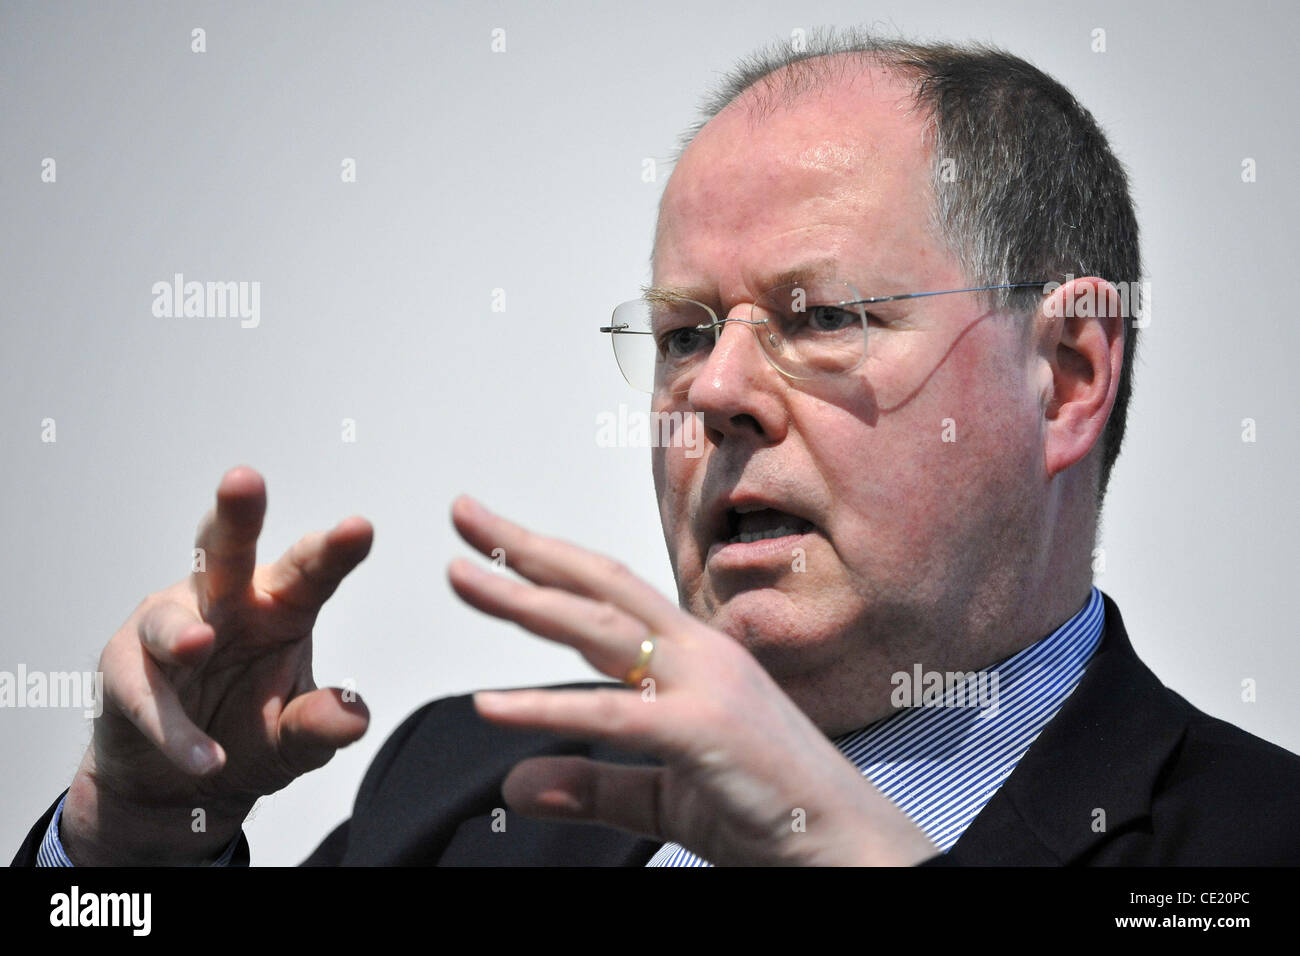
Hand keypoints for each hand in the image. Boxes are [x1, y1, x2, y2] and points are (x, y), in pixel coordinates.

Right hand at [61, 466, 372, 864]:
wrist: (178, 783)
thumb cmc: (247, 734)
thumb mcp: (294, 739)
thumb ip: (319, 725)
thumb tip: (354, 719)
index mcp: (281, 604)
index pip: (310, 570)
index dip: (334, 550)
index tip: (359, 528)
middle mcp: (226, 602)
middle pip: (228, 552)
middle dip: (236, 516)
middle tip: (243, 480)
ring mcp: (170, 628)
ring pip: (172, 619)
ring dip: (181, 631)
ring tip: (196, 644)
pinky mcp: (125, 671)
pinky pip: (148, 696)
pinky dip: (174, 730)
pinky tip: (206, 758)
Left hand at [447, 496, 937, 865]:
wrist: (851, 847)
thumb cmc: (773, 813)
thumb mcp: (665, 798)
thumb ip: (593, 784)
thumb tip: (516, 782)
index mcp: (695, 657)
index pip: (610, 594)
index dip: (550, 563)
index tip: (493, 540)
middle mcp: (700, 654)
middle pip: (598, 587)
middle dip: (526, 548)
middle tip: (464, 515)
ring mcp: (706, 687)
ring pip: (599, 631)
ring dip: (525, 601)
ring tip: (463, 577)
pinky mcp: (704, 733)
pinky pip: (612, 717)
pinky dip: (546, 710)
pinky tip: (490, 705)